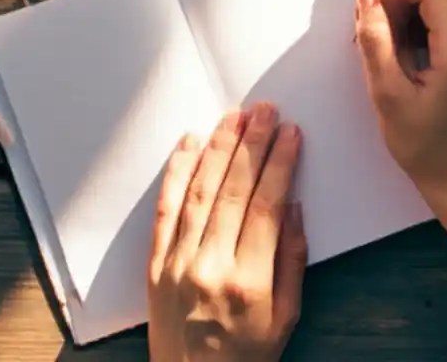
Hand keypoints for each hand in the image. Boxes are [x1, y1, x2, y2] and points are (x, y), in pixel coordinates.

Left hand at [147, 104, 305, 361]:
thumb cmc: (246, 354)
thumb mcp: (287, 315)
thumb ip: (292, 260)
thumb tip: (292, 207)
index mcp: (248, 281)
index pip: (266, 207)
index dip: (280, 165)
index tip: (292, 134)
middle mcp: (209, 267)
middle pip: (233, 191)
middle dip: (253, 145)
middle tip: (266, 110)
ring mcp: (176, 263)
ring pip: (199, 193)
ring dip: (219, 149)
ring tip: (235, 117)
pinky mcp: (154, 264)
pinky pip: (164, 210)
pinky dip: (176, 173)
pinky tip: (190, 144)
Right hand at [354, 0, 446, 203]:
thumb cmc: (423, 147)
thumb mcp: (388, 94)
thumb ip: (375, 38)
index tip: (371, 17)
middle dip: (402, 1)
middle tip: (375, 35)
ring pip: (446, 1)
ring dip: (412, 13)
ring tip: (389, 48)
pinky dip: (427, 26)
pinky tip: (409, 55)